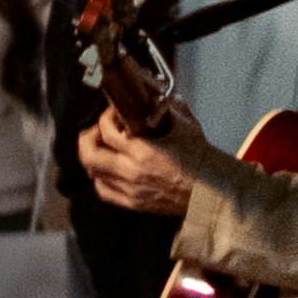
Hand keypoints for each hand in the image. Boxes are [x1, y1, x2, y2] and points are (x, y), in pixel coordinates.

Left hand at [80, 105, 194, 218]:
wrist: (211, 191)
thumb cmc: (201, 161)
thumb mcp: (186, 127)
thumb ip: (169, 108)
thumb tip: (157, 94)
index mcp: (144, 151)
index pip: (106, 131)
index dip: (104, 118)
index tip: (112, 113)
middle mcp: (132, 172)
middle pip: (89, 154)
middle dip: (87, 137)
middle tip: (97, 130)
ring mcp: (130, 190)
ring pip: (93, 173)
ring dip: (93, 157)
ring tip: (103, 148)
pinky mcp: (133, 203)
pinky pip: (103, 191)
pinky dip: (100, 178)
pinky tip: (109, 170)